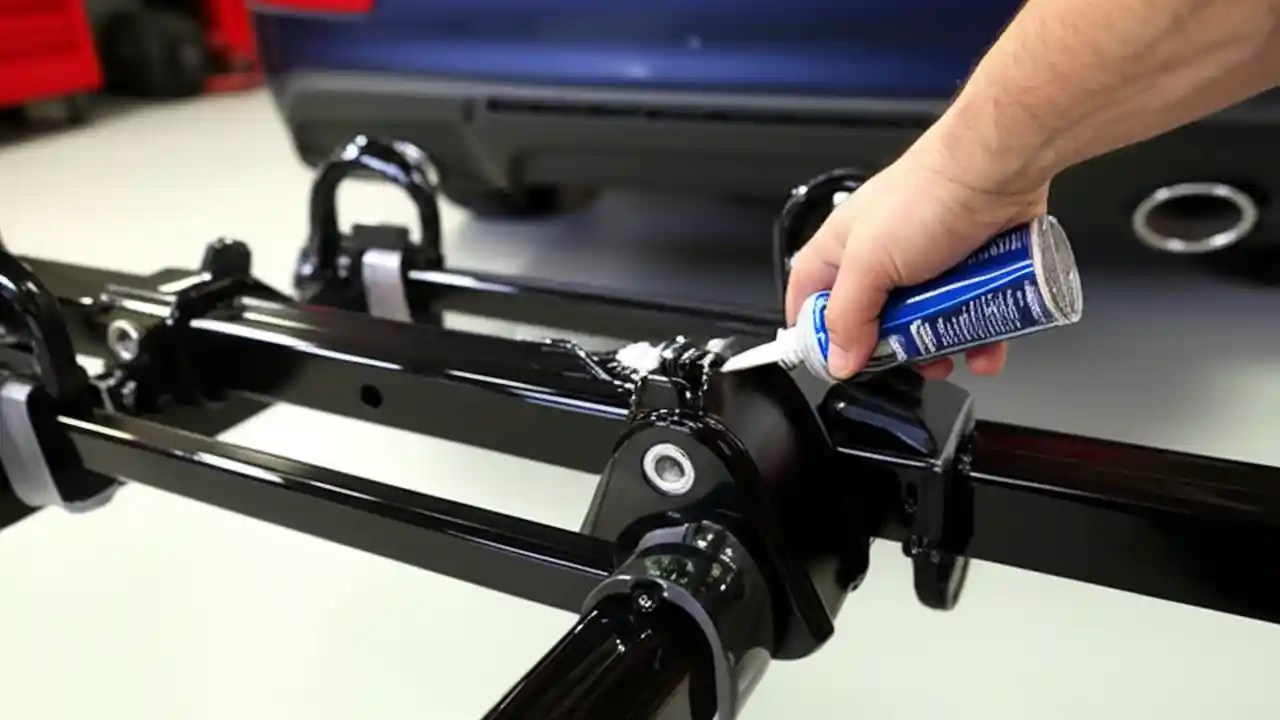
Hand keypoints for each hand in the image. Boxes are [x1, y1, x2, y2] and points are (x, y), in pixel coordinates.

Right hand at [785, 137, 1050, 379]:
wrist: (1000, 167)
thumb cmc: (928, 195)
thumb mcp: (870, 263)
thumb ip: (848, 315)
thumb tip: (839, 360)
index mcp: (843, 250)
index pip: (809, 299)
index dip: (814, 333)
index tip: (833, 363)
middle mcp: (882, 256)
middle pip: (873, 321)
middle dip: (892, 349)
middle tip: (907, 360)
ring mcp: (929, 263)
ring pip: (925, 322)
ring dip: (940, 347)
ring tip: (954, 353)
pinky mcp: (972, 267)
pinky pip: (971, 313)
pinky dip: (980, 335)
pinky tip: (988, 347)